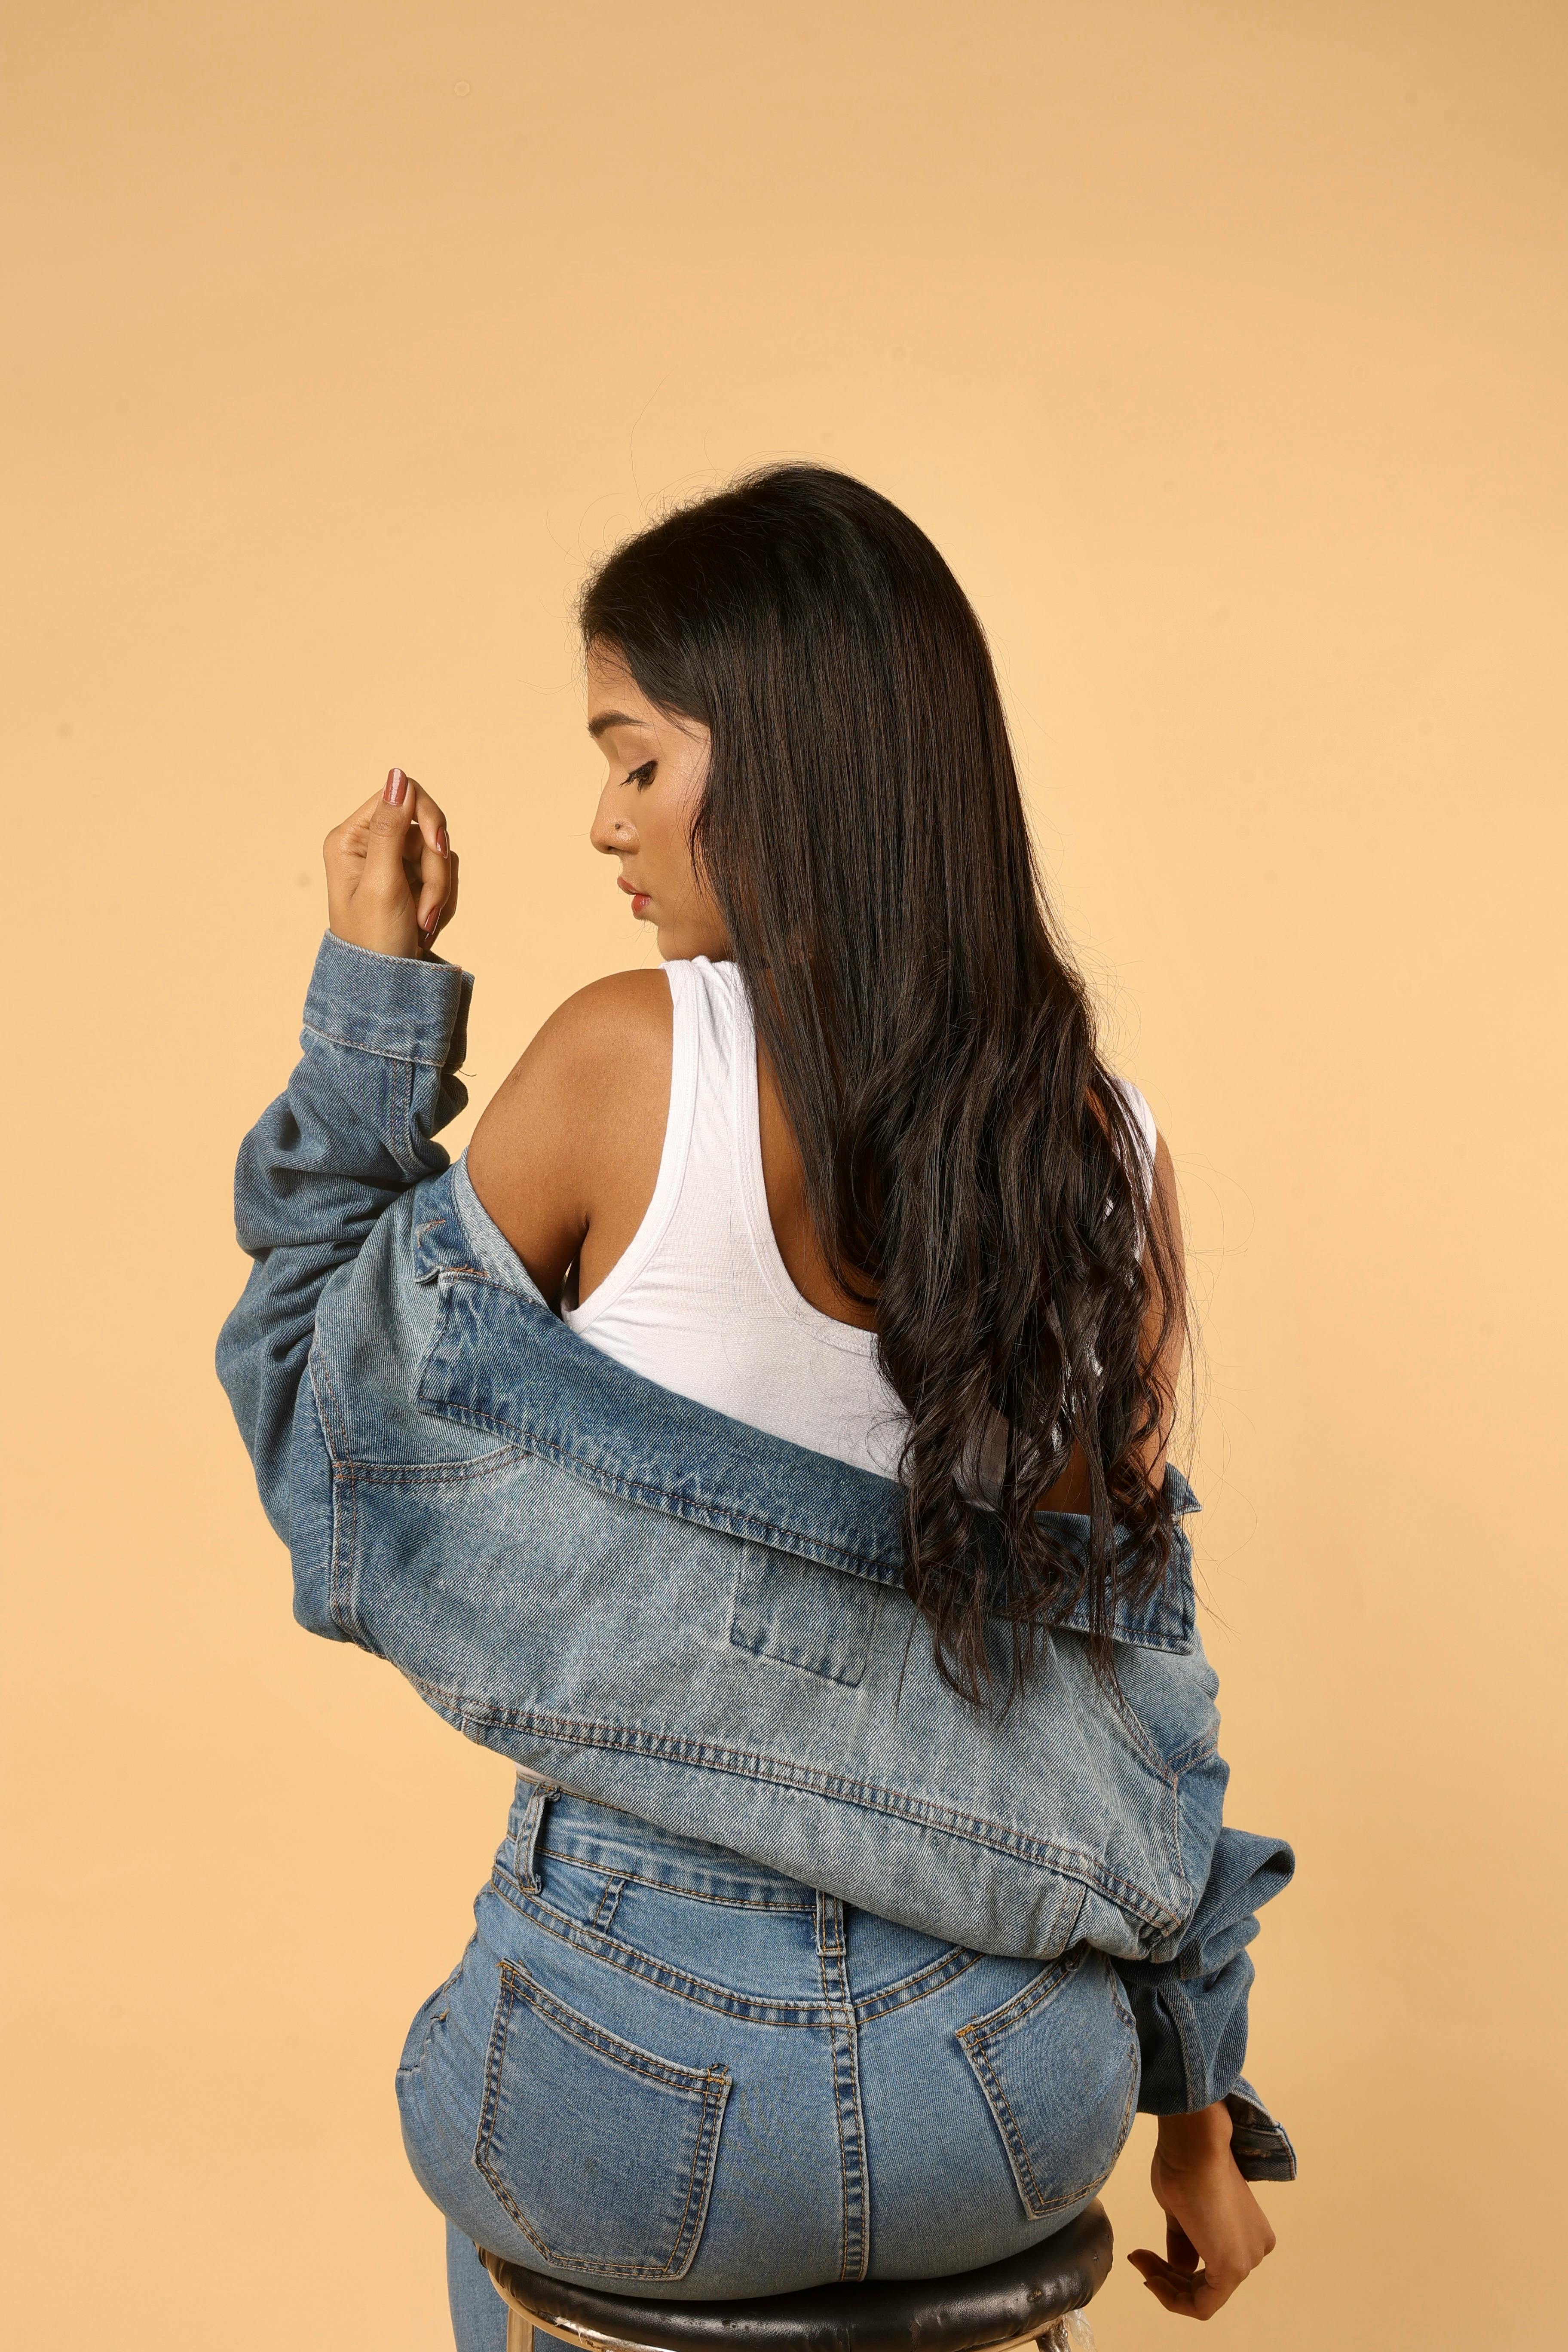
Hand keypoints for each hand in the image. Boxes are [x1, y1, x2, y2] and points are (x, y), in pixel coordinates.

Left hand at [323, 768, 456, 958]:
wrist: (385, 987)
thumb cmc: (374, 940)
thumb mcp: (382, 882)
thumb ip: (391, 828)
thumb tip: (398, 775)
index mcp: (351, 838)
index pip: (401, 797)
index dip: (427, 817)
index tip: (437, 847)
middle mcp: (371, 844)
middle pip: (426, 827)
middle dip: (435, 868)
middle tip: (427, 906)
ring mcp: (394, 863)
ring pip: (440, 853)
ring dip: (439, 890)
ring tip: (421, 922)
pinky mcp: (412, 880)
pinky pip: (446, 874)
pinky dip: (443, 900)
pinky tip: (425, 923)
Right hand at [1127, 2103, 1276, 2319]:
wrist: (1193, 2145)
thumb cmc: (1185, 2164)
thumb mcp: (1182, 2212)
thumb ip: (1186, 2243)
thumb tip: (1180, 2268)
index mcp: (1249, 2233)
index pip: (1211, 2270)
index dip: (1173, 2272)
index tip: (1143, 2255)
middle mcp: (1256, 2249)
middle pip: (1208, 2284)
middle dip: (1167, 2277)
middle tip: (1139, 2258)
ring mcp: (1248, 2260)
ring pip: (1203, 2295)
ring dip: (1165, 2283)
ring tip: (1140, 2258)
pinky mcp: (1233, 2268)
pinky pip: (1203, 2304)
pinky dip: (1172, 2296)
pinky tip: (1151, 2276)